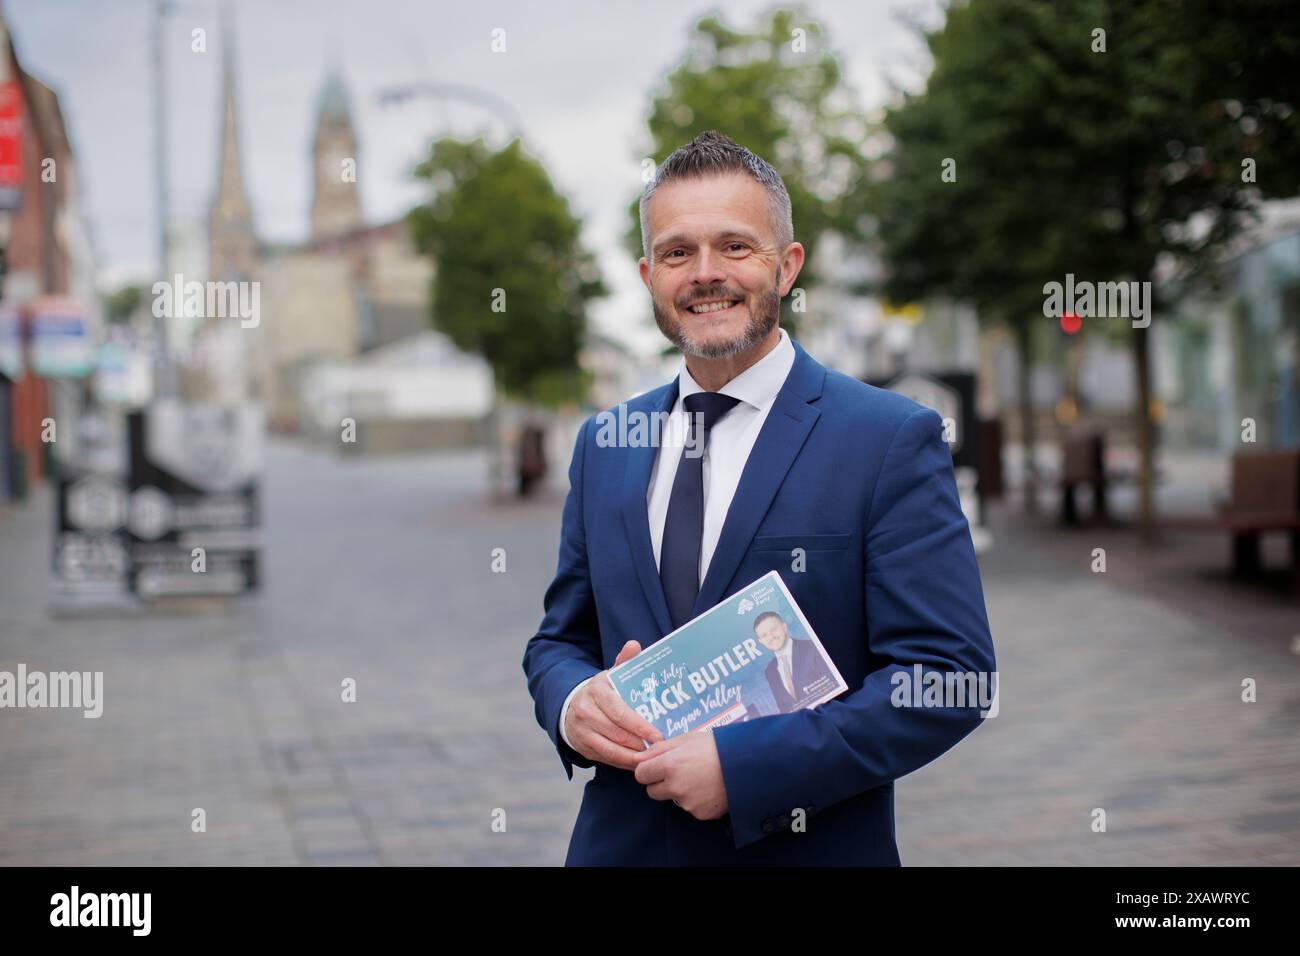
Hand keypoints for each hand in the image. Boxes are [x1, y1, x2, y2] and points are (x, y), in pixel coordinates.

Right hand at [564, 640, 663, 769]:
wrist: (573, 705)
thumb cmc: (602, 692)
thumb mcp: (611, 675)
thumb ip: (625, 661)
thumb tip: (634, 645)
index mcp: (597, 690)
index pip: (620, 712)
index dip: (640, 726)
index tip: (658, 735)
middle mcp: (586, 711)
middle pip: (617, 733)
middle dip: (640, 743)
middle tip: (660, 748)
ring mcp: (582, 730)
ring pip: (611, 749)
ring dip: (633, 756)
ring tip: (651, 757)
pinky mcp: (582, 746)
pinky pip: (605, 758)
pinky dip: (623, 762)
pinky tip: (637, 762)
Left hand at [633, 729, 728, 820]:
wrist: (747, 764)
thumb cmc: (716, 747)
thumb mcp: (686, 739)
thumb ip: (660, 748)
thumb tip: (639, 756)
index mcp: (670, 765)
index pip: (641, 775)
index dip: (648, 770)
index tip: (657, 766)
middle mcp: (676, 787)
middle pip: (652, 792)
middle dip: (661, 783)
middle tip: (680, 772)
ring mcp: (688, 803)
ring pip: (673, 799)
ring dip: (680, 792)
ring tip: (700, 778)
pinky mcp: (701, 814)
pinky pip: (690, 808)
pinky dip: (696, 800)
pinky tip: (709, 788)